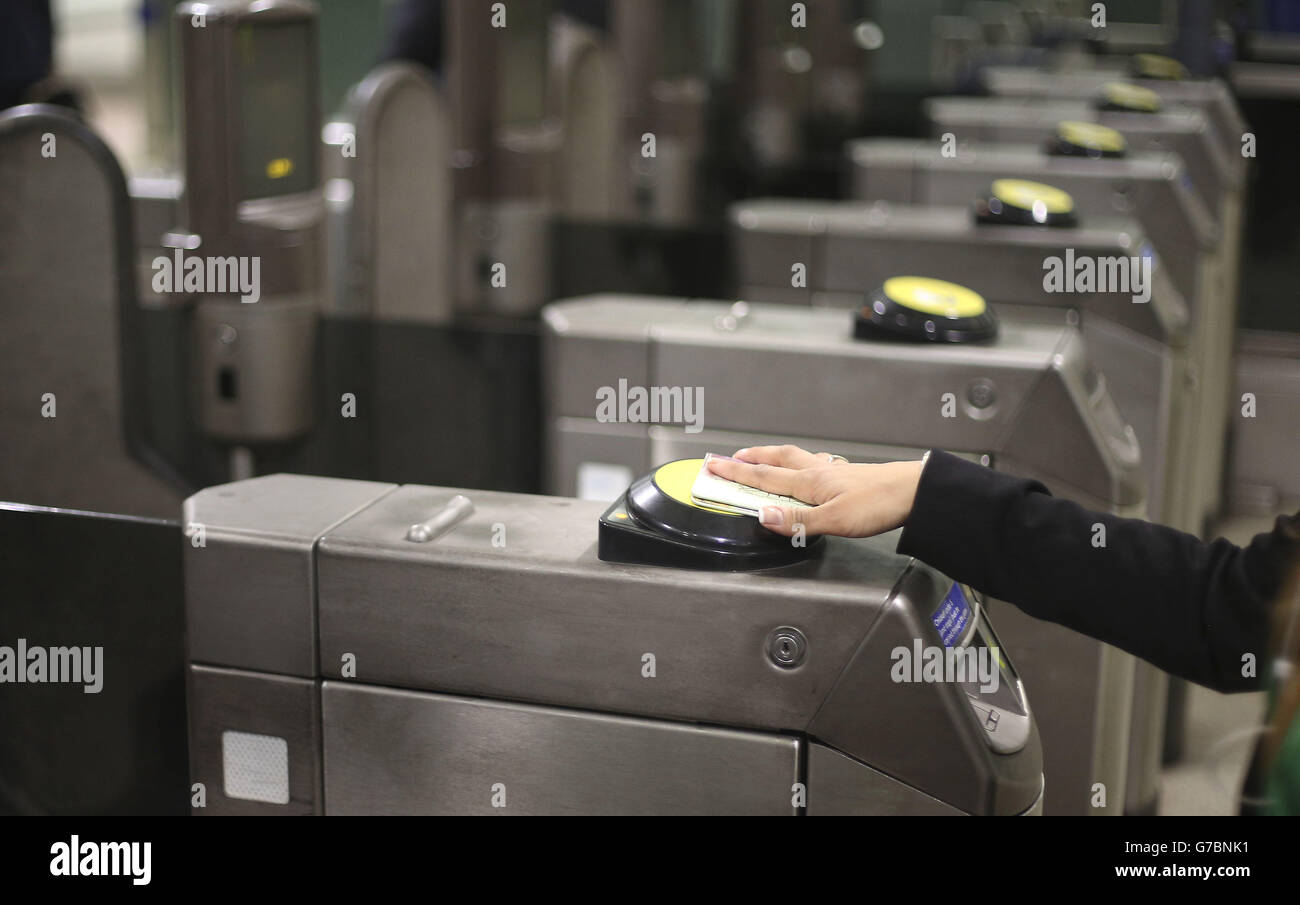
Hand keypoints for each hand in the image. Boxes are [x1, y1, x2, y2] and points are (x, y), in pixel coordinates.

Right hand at [705, 445, 924, 538]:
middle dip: (750, 459)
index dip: (736, 473)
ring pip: (794, 459)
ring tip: (759, 458)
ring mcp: (833, 472)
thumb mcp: (834, 520)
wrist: (915, 492)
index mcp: (810, 482)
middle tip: (729, 458)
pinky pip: (813, 464)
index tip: (713, 467)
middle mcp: (818, 472)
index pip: (764, 478)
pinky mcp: (847, 476)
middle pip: (776, 460)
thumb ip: (797, 521)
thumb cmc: (880, 504)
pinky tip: (805, 469)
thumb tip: (761, 517)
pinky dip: (797, 464)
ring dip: (771, 458)